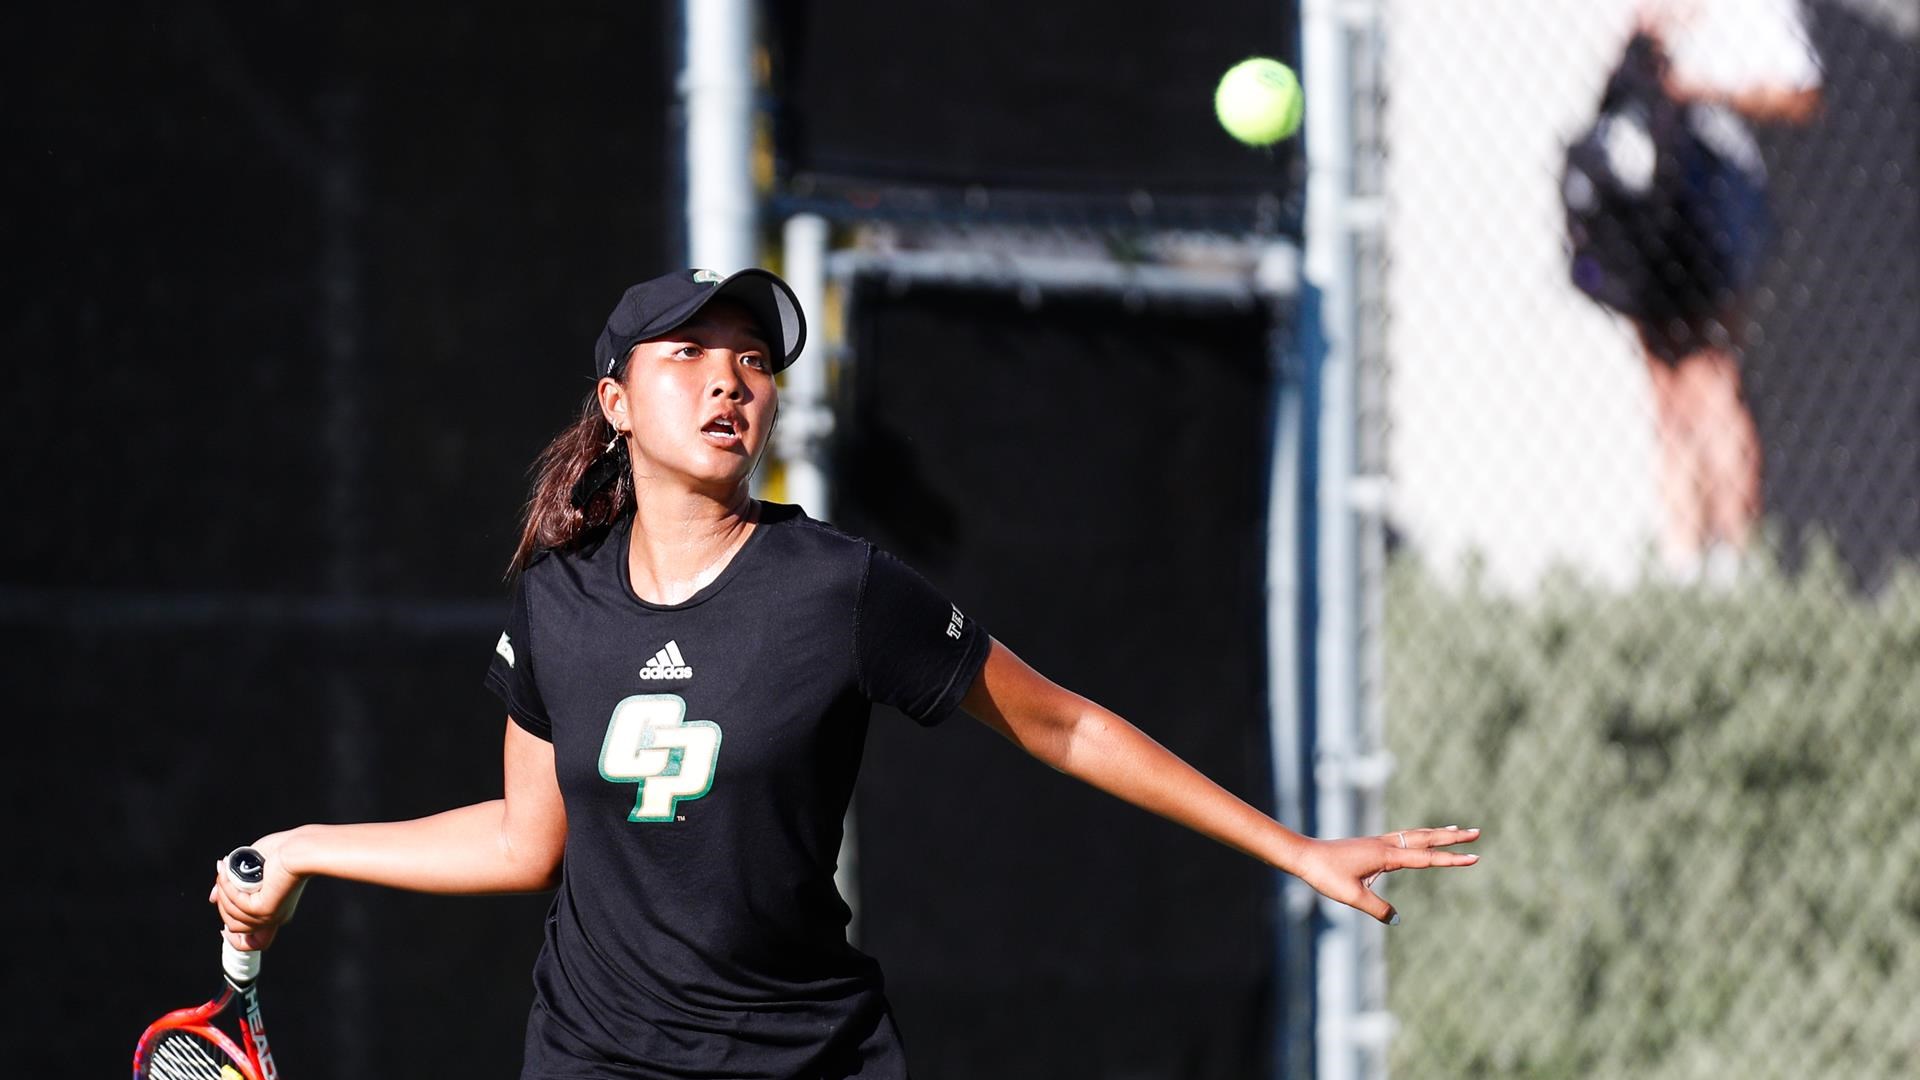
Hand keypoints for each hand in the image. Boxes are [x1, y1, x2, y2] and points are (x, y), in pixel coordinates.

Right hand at [208, 830, 309, 950]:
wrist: (299, 847)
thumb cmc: (283, 851)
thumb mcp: (250, 870)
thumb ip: (232, 885)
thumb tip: (212, 898)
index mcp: (275, 910)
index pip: (255, 942)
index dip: (235, 940)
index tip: (222, 928)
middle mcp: (274, 917)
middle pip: (236, 929)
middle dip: (222, 905)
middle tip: (221, 880)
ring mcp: (270, 916)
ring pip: (232, 918)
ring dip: (222, 894)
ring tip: (225, 870)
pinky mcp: (265, 909)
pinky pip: (235, 905)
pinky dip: (226, 888)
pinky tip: (227, 871)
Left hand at [1293, 826, 1480, 924]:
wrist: (1304, 856)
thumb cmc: (1326, 875)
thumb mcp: (1352, 897)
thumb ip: (1377, 909)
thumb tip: (1397, 919)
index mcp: (1386, 855)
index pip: (1426, 857)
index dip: (1452, 859)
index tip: (1475, 857)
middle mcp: (1385, 845)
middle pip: (1426, 838)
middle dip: (1453, 837)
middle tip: (1477, 833)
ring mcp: (1378, 842)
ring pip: (1415, 835)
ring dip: (1437, 832)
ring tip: (1456, 829)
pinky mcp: (1371, 845)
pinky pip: (1402, 837)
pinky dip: (1418, 836)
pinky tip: (1419, 839)